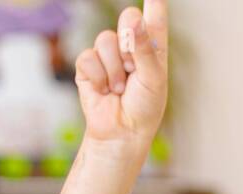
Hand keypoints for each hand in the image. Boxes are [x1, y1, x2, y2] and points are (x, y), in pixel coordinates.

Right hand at [75, 0, 168, 153]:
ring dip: (114, 68)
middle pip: (127, 17)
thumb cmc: (144, 108)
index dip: (155, 3)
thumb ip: (145, 48)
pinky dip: (98, 77)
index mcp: (152, 48)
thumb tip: (134, 18)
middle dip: (130, 39)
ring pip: (106, 39)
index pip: (155, 17)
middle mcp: (131, 47)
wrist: (122, 132)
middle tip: (132, 67)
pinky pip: (88, 57)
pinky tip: (105, 91)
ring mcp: (108, 55)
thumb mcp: (153, 78)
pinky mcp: (88, 66)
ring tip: (120, 88)